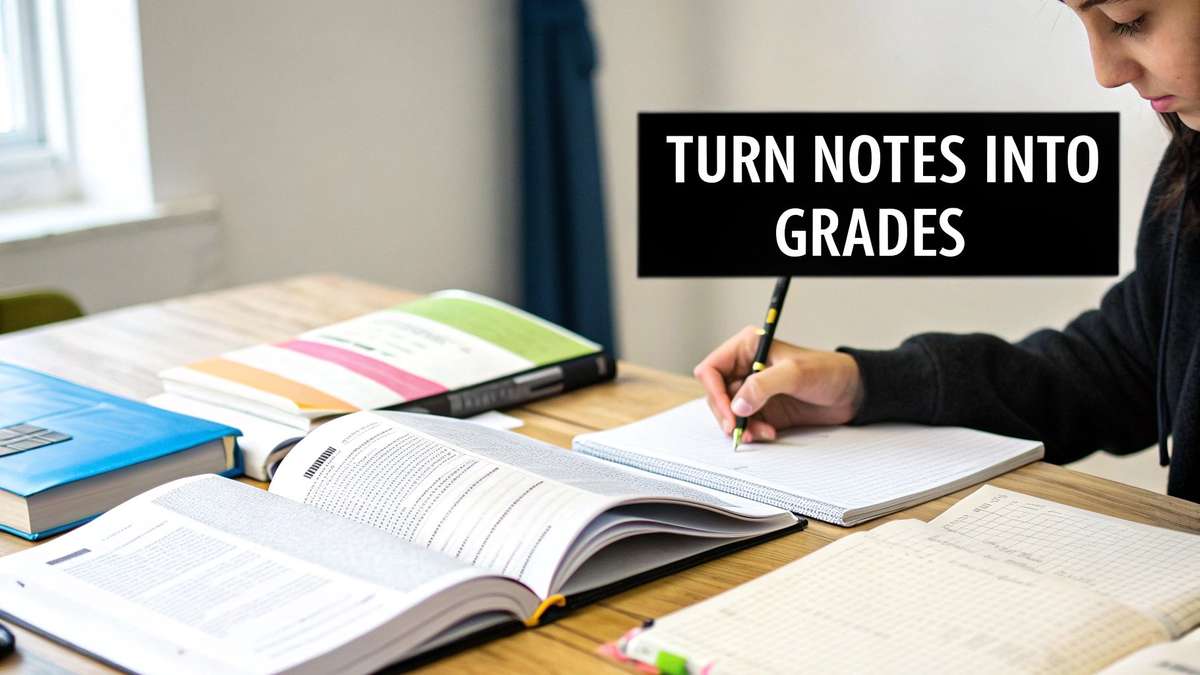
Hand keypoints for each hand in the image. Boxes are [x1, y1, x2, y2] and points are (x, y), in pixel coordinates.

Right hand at [693, 326, 863, 442]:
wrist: (851, 393)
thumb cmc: (827, 372)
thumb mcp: (795, 374)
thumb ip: (763, 386)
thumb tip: (737, 405)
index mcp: (747, 349)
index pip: (712, 369)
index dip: (714, 391)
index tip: (729, 410)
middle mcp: (745, 369)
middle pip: (715, 394)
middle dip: (725, 414)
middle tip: (738, 429)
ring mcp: (753, 391)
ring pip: (728, 413)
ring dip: (739, 426)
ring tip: (758, 433)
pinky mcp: (763, 410)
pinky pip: (745, 424)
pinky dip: (752, 432)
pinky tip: (768, 433)